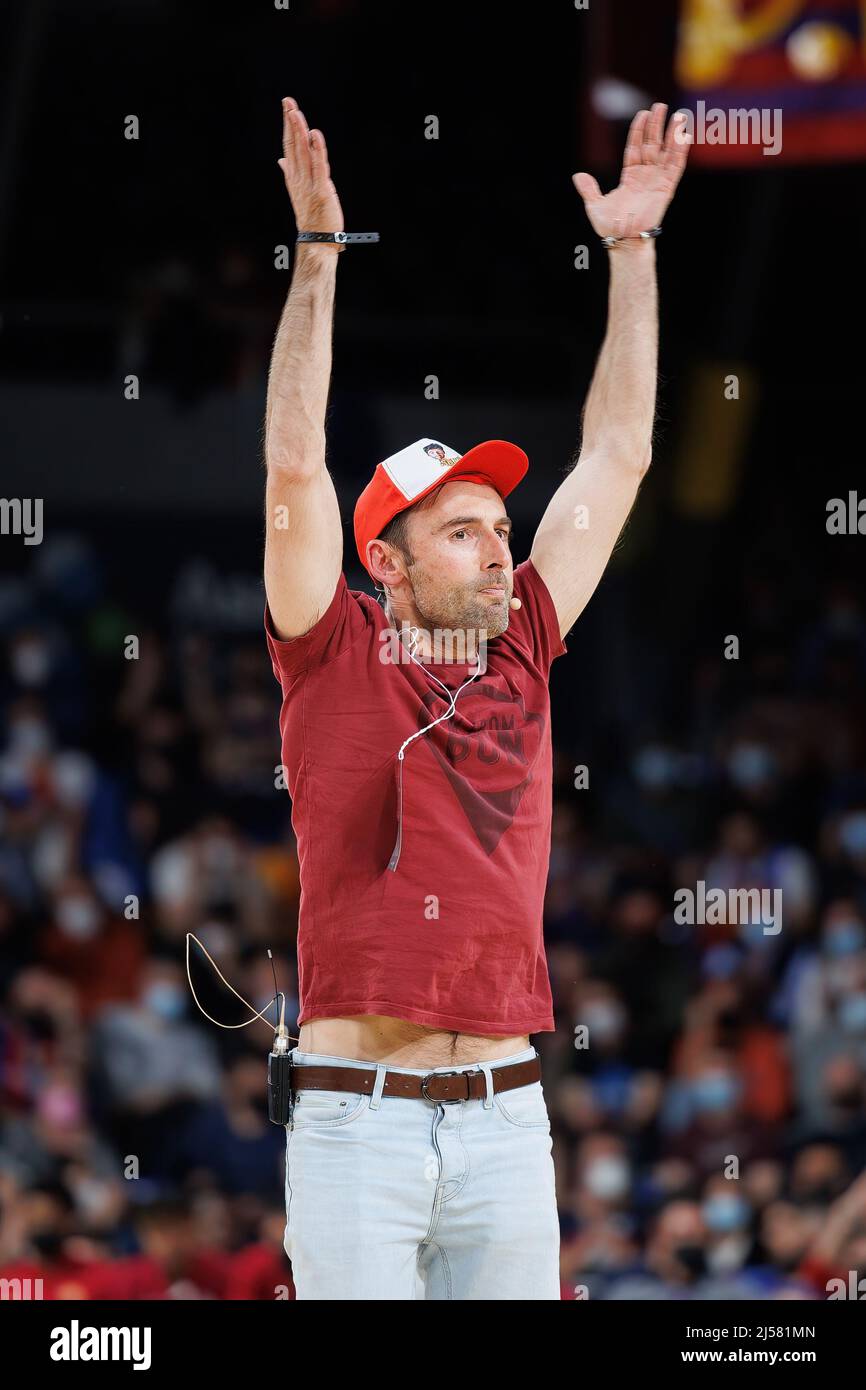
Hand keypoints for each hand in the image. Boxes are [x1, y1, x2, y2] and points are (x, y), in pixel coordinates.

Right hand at [278, 96, 343, 236]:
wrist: (317, 242)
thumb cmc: (312, 217)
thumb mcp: (299, 192)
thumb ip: (290, 173)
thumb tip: (281, 160)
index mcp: (293, 177)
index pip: (289, 146)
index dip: (287, 126)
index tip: (287, 108)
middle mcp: (299, 178)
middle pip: (293, 145)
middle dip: (290, 123)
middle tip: (288, 102)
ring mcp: (309, 184)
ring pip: (303, 153)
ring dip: (299, 132)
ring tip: (296, 113)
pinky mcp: (321, 190)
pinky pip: (319, 166)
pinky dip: (317, 150)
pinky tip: (314, 135)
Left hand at [573, 103, 689, 241]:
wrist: (623, 240)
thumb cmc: (609, 227)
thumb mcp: (594, 205)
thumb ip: (589, 190)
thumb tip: (578, 176)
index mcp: (630, 177)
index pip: (635, 148)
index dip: (639, 131)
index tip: (643, 114)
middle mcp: (645, 176)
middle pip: (652, 145)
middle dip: (657, 126)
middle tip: (660, 106)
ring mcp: (656, 182)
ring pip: (667, 153)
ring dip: (672, 135)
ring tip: (678, 117)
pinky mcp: (666, 190)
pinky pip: (675, 168)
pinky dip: (680, 153)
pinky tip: (684, 137)